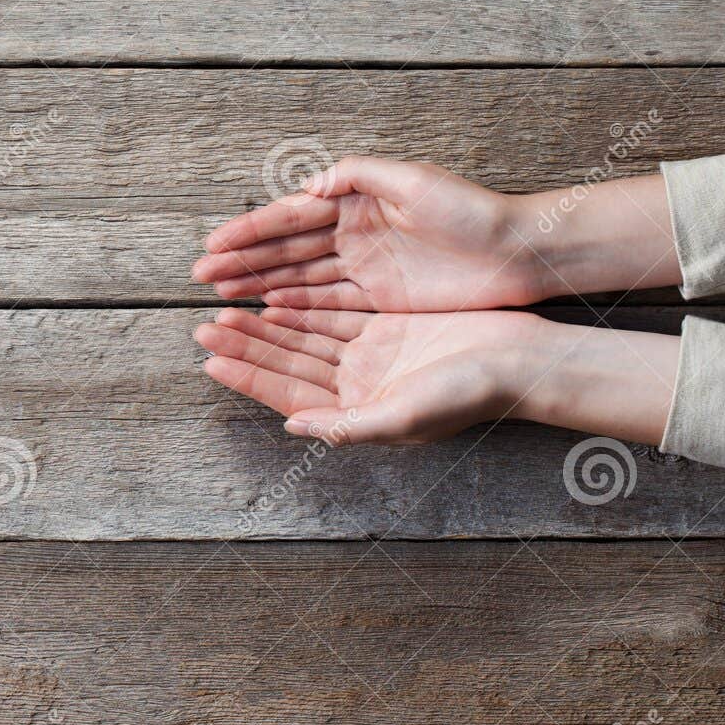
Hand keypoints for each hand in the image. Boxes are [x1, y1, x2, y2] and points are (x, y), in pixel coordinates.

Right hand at [192, 157, 547, 311]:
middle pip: (287, 248)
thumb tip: (307, 184)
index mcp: (356, 200)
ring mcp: (366, 264)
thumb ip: (359, 175)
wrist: (517, 252)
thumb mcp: (415, 181)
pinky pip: (328, 299)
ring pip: (300, 274)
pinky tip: (268, 307)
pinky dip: (296, 302)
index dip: (251, 230)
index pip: (291, 217)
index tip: (215, 242)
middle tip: (202, 274)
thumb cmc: (471, 211)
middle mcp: (354, 231)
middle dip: (244, 259)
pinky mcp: (381, 294)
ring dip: (261, 282)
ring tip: (223, 294)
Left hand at [195, 307, 677, 446]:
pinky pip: (332, 316)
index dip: (249, 376)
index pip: (289, 392)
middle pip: (289, 363)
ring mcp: (371, 357)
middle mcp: (358, 386)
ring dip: (267, 327)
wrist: (519, 360)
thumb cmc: (467, 393)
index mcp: (358, 412)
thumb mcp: (405, 413)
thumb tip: (294, 426)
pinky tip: (274, 297)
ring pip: (304, 338)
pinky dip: (303, 307)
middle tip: (205, 327)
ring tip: (226, 310)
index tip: (210, 360)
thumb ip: (349, 424)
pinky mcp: (387, 330)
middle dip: (247, 346)